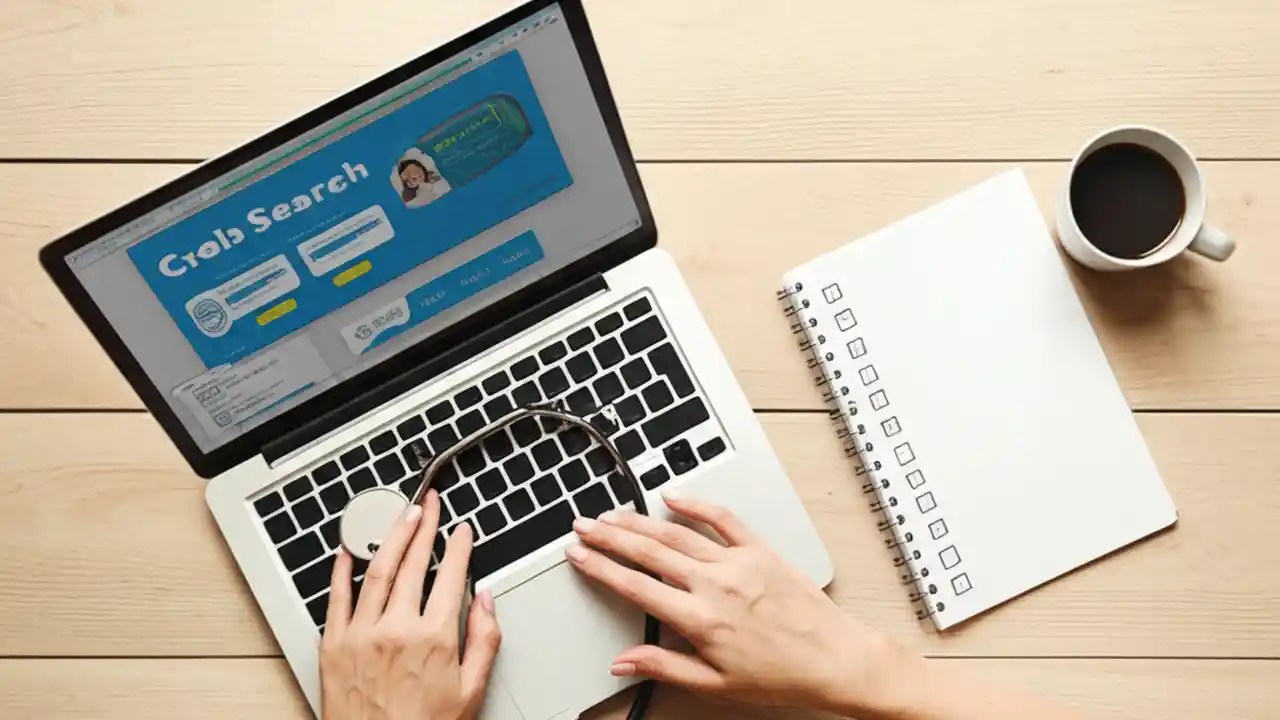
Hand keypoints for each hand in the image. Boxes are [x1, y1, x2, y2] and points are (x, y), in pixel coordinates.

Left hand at [321, 490, 501, 719]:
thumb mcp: (471, 691)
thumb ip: (484, 640)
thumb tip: (486, 601)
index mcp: (434, 638)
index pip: (451, 575)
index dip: (460, 547)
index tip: (463, 531)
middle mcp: (395, 629)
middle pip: (413, 563)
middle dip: (425, 527)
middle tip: (430, 504)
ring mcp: (360, 634)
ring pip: (377, 571)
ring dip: (392, 537)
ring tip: (402, 516)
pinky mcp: (333, 644)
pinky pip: (336, 596)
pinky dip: (343, 569)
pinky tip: (350, 551)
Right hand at [564, 491, 906, 713]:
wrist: (836, 661)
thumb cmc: (782, 676)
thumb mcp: (715, 684)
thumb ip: (664, 666)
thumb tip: (624, 662)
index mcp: (700, 619)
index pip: (636, 586)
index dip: (600, 568)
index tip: (579, 555)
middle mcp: (716, 584)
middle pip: (650, 551)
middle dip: (610, 537)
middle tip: (583, 526)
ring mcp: (739, 563)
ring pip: (678, 534)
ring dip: (641, 521)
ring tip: (613, 514)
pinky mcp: (762, 551)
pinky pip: (723, 519)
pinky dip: (696, 505)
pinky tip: (674, 497)